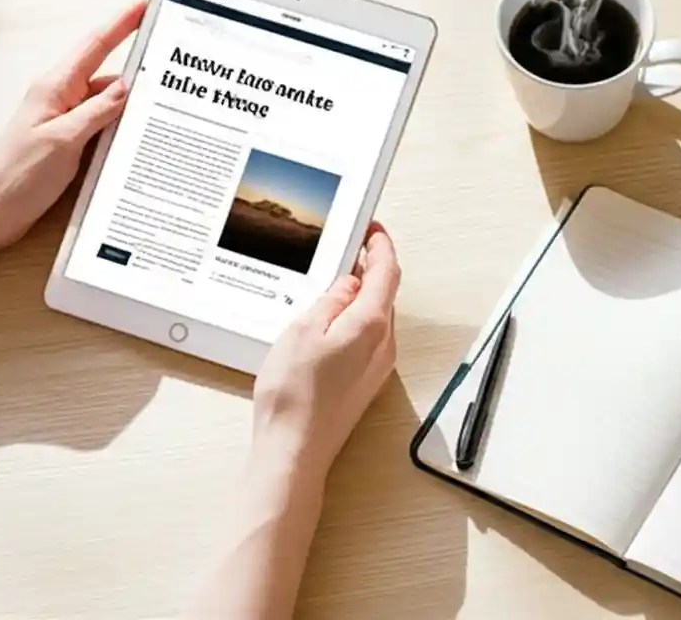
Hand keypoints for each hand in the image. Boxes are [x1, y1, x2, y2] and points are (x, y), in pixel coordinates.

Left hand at [0, 0, 146, 250]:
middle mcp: (60, 97)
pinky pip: (102, 126)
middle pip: (108, 74)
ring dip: (131, 104)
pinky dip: (120, 127)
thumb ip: (98, 111)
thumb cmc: (18, 176)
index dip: (121, 23)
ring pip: (108, 103)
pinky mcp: (68, 142)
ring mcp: (64, 120)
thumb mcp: (64, 140)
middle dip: (138, 65)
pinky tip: (139, 135)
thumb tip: (128, 86)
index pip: (94, 45)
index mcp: (54, 87)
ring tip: (163, 104)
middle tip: (170, 59)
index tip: (144, 5)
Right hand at [251, 223, 401, 480]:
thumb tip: (348, 284)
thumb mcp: (304, 329)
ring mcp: (377, 367)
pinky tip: (329, 323)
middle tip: (347, 250)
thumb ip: (331, 300)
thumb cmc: (294, 395)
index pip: (387, 272)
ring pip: (377, 317)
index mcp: (371, 324)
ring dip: (360, 297)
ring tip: (331, 284)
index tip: (371, 230)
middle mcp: (383, 345)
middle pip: (385, 294)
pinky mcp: (365, 383)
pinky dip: (355, 321)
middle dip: (369, 269)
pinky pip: (368, 339)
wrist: (294, 451)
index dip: (380, 246)